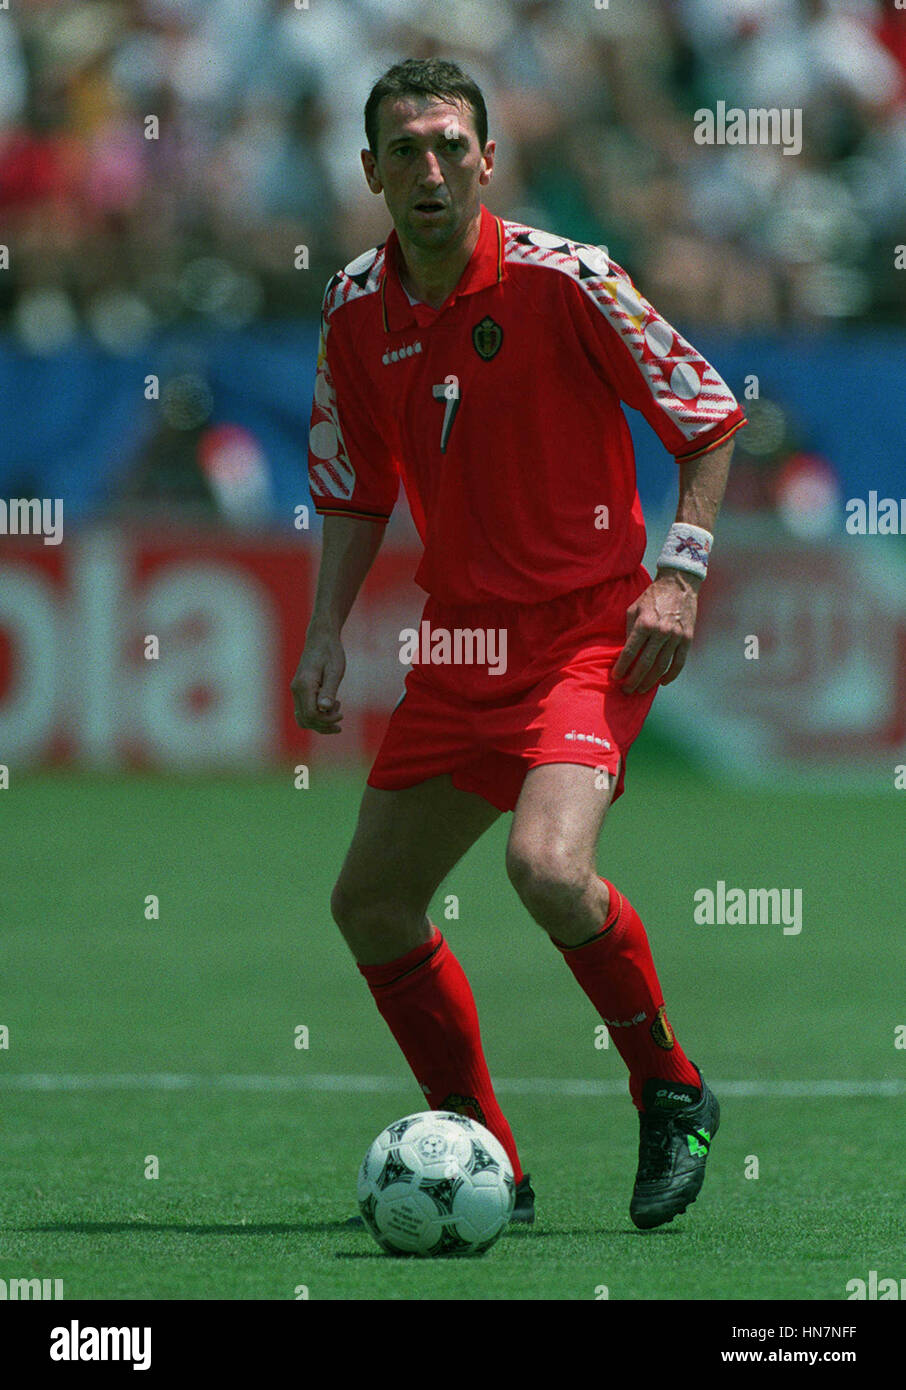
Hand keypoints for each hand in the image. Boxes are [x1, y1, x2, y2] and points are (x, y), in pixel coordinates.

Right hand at [291, 628, 346, 733]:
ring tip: (337, 711)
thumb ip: (329, 691)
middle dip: (323, 725)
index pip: (311, 714)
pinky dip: (317, 715)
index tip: (341, 715)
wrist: (321, 638)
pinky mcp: (300, 691)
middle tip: (341, 719)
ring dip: (320, 722)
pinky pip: (305, 711)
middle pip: (305, 720)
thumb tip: (324, 709)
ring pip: (303, 718)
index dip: (326, 720)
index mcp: (304, 685)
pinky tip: (332, 706)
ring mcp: (296, 691)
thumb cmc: (330, 652)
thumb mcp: (335, 671)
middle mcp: (296, 690)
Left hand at [613, 570, 699, 693]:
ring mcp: (676, 636)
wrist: (679, 584)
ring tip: (641, 690)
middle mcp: (660, 631)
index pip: (629, 652)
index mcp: (644, 623)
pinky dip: (671, 675)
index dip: (622, 667)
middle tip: (626, 690)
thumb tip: (625, 652)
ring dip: (650, 681)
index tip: (615, 677)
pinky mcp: (687, 638)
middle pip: (645, 664)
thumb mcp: (633, 609)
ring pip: (662, 666)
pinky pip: (679, 662)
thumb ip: (629, 630)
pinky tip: (662, 682)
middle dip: (634, 680)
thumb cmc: (652, 596)